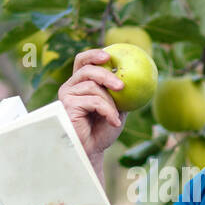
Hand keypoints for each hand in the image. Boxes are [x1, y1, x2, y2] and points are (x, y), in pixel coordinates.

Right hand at [57, 47, 126, 163]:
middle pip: (87, 69)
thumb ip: (119, 92)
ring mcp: (67, 96)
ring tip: (115, 116)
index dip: (93, 54)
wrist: (93, 150)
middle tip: (121, 86)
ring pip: (92, 87)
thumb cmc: (103, 130)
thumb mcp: (116, 107)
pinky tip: (113, 122)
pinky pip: (93, 100)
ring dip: (109, 102)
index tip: (108, 55)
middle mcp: (70, 87)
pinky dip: (107, 111)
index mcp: (80, 83)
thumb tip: (138, 74)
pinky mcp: (68, 106)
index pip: (82, 61)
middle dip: (106, 75)